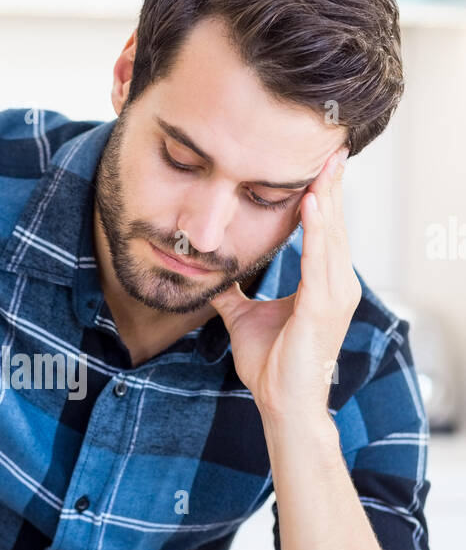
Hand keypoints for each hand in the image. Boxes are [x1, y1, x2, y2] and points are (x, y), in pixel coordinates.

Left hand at [209, 146, 359, 421]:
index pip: (324, 230)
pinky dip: (315, 231)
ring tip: (322, 163)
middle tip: (330, 146)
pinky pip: (320, 260)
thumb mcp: (244, 319)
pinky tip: (309, 203)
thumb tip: (212, 277)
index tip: (317, 163)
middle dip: (330, 185)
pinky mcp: (324, 307)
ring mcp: (335, 295)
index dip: (322, 196)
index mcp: (323, 283)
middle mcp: (336, 284)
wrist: (282, 403)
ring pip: (331, 235)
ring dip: (326, 197)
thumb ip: (233, 295)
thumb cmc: (271, 366)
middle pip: (334, 224)